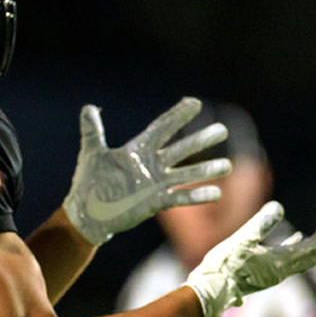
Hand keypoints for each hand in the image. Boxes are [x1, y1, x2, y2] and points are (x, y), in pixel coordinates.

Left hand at [61, 97, 232, 245]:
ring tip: (227, 165)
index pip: (162, 128)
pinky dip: (197, 196)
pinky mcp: (156, 203)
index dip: (178, 115)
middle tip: (222, 130)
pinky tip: (216, 193)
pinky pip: (181, 198)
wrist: (88, 213)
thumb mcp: (91, 154)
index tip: (195, 103)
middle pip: (182, 149)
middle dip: (201, 140)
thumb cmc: (89, 183)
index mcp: (138, 150)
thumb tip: (88, 107)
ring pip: (187, 174)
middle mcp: (152, 164)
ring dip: (206, 170)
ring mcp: (156, 184)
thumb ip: (93, 131)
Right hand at [184, 203, 315, 316]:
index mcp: (280, 263)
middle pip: (313, 255)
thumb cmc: (223, 267)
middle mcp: (281, 271)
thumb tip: (278, 207)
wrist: (208, 292)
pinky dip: (295, 247)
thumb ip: (260, 224)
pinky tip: (294, 237)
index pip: (314, 248)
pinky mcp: (263, 273)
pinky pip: (287, 259)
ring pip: (302, 258)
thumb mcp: (241, 240)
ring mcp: (273, 274)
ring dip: (314, 244)